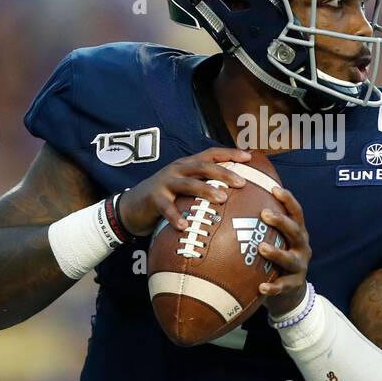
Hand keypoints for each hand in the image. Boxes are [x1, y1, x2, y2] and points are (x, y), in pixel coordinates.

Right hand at [118, 147, 250, 235]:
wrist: (131, 206)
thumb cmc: (166, 198)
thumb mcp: (185, 188)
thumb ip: (204, 187)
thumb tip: (235, 196)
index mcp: (187, 165)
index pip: (211, 154)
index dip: (230, 153)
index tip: (249, 157)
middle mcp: (177, 170)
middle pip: (203, 166)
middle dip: (223, 172)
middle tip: (242, 182)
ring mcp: (165, 183)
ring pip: (188, 183)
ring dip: (205, 190)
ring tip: (222, 198)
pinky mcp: (153, 198)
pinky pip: (166, 208)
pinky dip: (176, 217)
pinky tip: (185, 227)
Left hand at [257, 186, 311, 314]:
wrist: (291, 292)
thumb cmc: (277, 259)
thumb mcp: (277, 241)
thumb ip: (265, 226)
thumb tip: (237, 201)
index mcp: (298, 234)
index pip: (296, 213)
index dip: (287, 200)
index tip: (274, 188)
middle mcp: (302, 247)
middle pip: (295, 232)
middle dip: (281, 222)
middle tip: (264, 214)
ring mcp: (299, 267)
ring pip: (289, 259)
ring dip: (276, 253)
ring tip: (261, 248)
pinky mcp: (294, 285)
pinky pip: (283, 286)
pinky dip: (273, 287)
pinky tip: (261, 287)